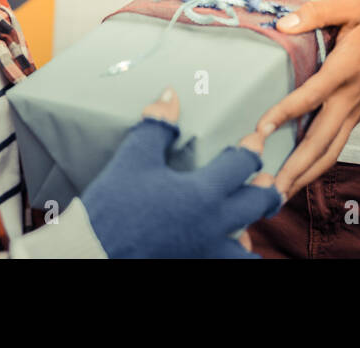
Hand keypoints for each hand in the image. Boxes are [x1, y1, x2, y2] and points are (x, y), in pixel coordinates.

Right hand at [81, 88, 282, 257]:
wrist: (92, 254)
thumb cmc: (113, 205)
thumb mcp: (134, 158)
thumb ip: (157, 125)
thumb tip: (170, 94)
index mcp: (203, 193)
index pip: (243, 164)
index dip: (252, 147)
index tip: (255, 138)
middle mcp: (213, 224)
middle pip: (258, 204)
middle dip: (267, 189)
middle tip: (266, 180)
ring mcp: (205, 252)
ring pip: (247, 248)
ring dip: (251, 232)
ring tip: (247, 224)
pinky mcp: (193, 265)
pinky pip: (224, 264)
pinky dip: (231, 256)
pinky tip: (225, 249)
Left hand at [258, 0, 359, 196]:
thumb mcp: (350, 5)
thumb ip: (315, 13)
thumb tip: (282, 24)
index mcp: (346, 68)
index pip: (311, 96)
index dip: (285, 113)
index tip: (260, 130)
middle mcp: (350, 97)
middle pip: (321, 141)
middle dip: (295, 167)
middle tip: (268, 189)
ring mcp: (355, 110)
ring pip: (330, 151)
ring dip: (304, 175)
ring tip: (278, 194)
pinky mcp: (357, 115)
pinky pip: (335, 145)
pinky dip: (316, 164)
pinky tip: (297, 175)